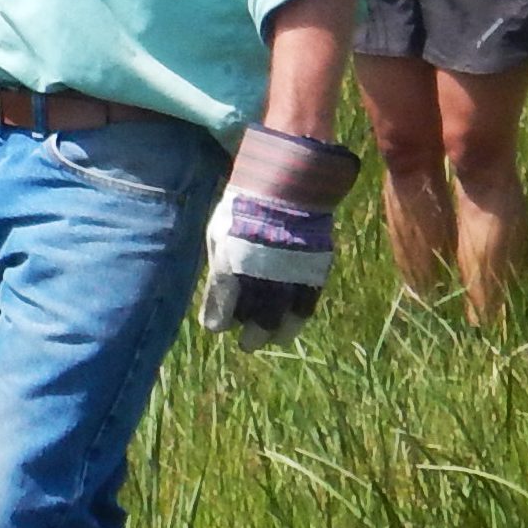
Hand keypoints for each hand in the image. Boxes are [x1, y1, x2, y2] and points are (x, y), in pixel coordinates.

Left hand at [197, 124, 360, 351]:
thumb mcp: (219, 230)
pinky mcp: (313, 270)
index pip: (222, 301)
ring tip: (265, 339)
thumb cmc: (243, 206)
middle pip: (255, 317)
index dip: (216, 319)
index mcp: (232, 258)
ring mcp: (289, 271)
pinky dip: (296, 320)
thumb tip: (218, 293)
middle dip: (249, 334)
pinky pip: (305, 304)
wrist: (286, 184)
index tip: (215, 326)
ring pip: (282, 316)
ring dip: (273, 333)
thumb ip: (218, 263)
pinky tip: (288, 327)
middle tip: (245, 343)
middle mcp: (261, 270)